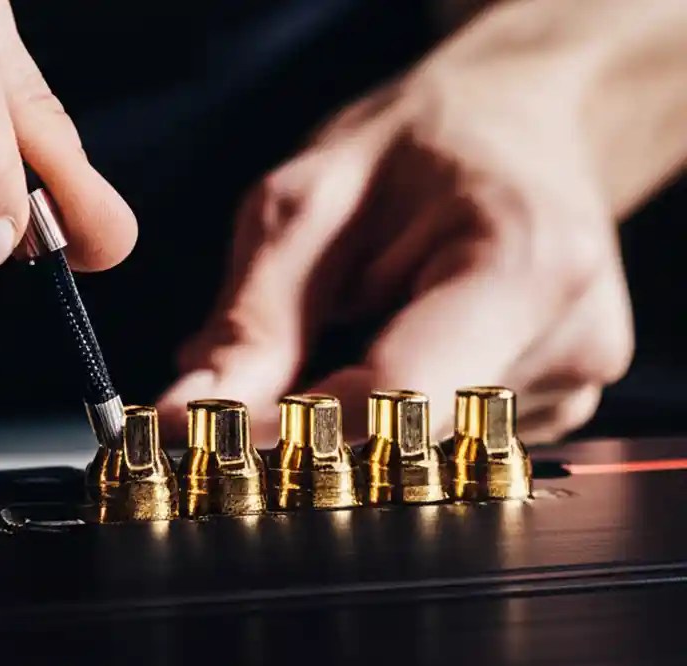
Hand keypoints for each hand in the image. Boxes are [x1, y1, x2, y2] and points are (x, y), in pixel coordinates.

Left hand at [157, 60, 634, 445]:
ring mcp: (574, 382)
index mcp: (524, 260)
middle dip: (314, 426)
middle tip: (263, 374)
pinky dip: (394, 408)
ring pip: (418, 450)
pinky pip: (444, 441)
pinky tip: (400, 339)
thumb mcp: (307, 201)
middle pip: (407, 438)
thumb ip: (251, 318)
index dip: (293, 429)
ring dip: (355, 410)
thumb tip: (184, 415)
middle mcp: (572, 336)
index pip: (400, 395)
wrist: (524, 123)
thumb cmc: (419, 145)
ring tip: (360, 318)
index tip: (214, 430)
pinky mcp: (561, 407)